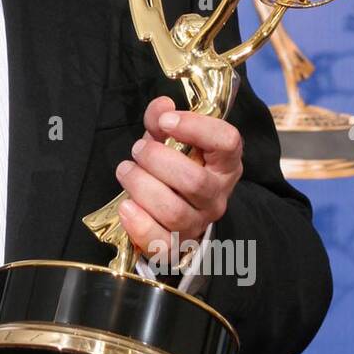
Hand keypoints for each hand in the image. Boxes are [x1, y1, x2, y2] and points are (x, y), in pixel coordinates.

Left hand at [114, 95, 242, 263]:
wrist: (173, 210)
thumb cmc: (173, 167)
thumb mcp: (169, 139)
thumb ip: (162, 120)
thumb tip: (162, 106)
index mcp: (224, 163)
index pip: (227, 142)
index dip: (196, 127)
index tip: (167, 121)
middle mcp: (217, 195)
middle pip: (194, 180)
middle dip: (156, 160)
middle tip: (137, 150)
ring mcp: (199, 223)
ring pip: (173, 211)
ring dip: (141, 186)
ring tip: (126, 171)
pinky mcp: (177, 246)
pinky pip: (161, 242)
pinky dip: (138, 223)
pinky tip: (126, 205)